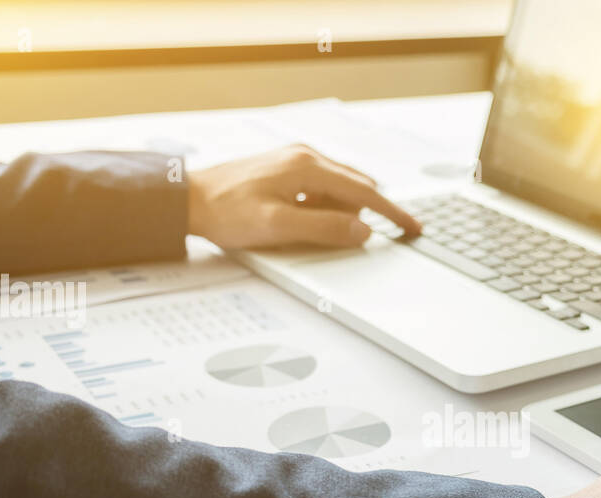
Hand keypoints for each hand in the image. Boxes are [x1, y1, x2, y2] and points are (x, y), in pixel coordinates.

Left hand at [186, 145, 420, 248]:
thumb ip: (323, 229)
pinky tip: (300, 220)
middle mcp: (305, 157)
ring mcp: (295, 161)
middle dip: (361, 215)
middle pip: (355, 187)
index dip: (392, 214)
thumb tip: (362, 231)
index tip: (413, 228)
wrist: (187, 199)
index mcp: (307, 167)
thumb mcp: (277, 227)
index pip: (364, 192)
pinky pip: (320, 189)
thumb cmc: (225, 212)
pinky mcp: (285, 169)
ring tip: (305, 230)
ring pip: (338, 189)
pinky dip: (323, 207)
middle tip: (350, 238)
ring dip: (337, 213)